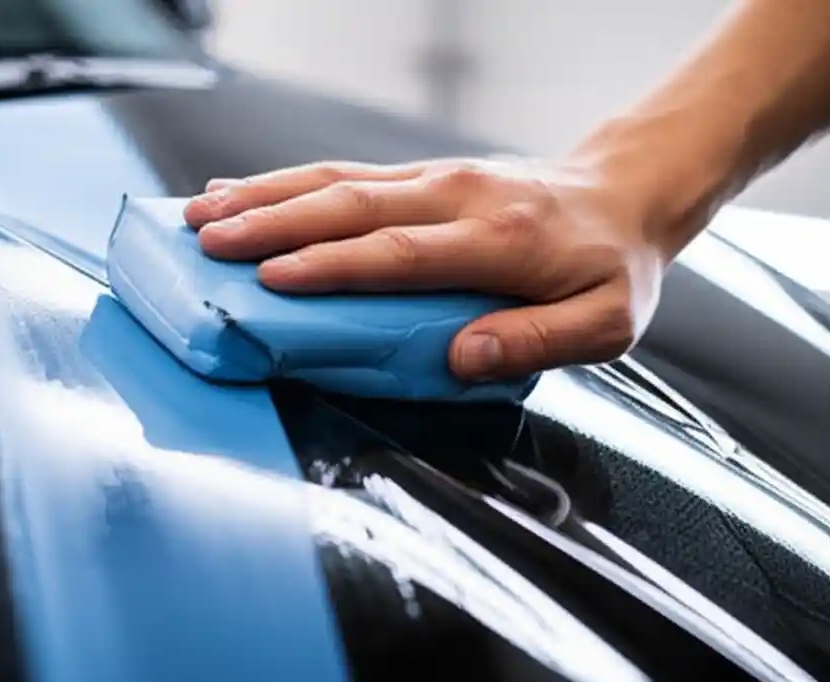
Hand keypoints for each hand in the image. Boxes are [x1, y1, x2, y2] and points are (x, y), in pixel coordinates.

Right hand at [182, 157, 676, 379]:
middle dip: (273, 223)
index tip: (273, 279)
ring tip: (202, 213)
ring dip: (265, 196)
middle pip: (352, 206)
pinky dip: (287, 183)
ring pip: (337, 181)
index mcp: (498, 239)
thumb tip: (462, 358)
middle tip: (209, 242)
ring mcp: (436, 178)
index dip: (334, 265)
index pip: (403, 252)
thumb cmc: (612, 267)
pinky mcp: (422, 174)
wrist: (626, 191)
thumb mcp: (606, 323)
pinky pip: (345, 174)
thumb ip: (537, 341)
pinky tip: (242, 192)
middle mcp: (457, 197)